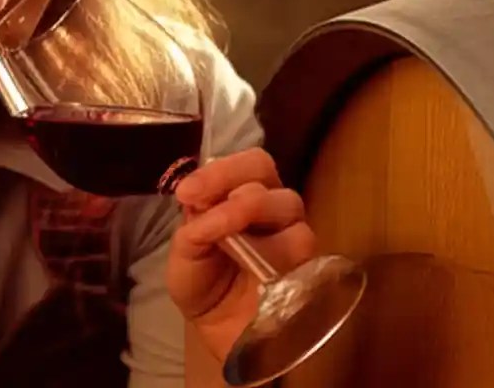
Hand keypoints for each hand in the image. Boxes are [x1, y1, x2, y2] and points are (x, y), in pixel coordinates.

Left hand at [165, 147, 316, 359]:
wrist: (218, 329)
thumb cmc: (202, 281)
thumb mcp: (184, 252)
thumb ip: (193, 226)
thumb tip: (201, 206)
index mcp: (247, 193)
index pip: (252, 164)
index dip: (223, 171)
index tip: (187, 193)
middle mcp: (276, 209)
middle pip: (274, 181)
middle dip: (236, 192)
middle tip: (205, 210)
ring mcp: (296, 236)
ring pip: (290, 208)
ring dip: (251, 218)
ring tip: (224, 244)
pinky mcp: (309, 266)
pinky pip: (300, 248)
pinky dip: (271, 252)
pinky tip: (251, 268)